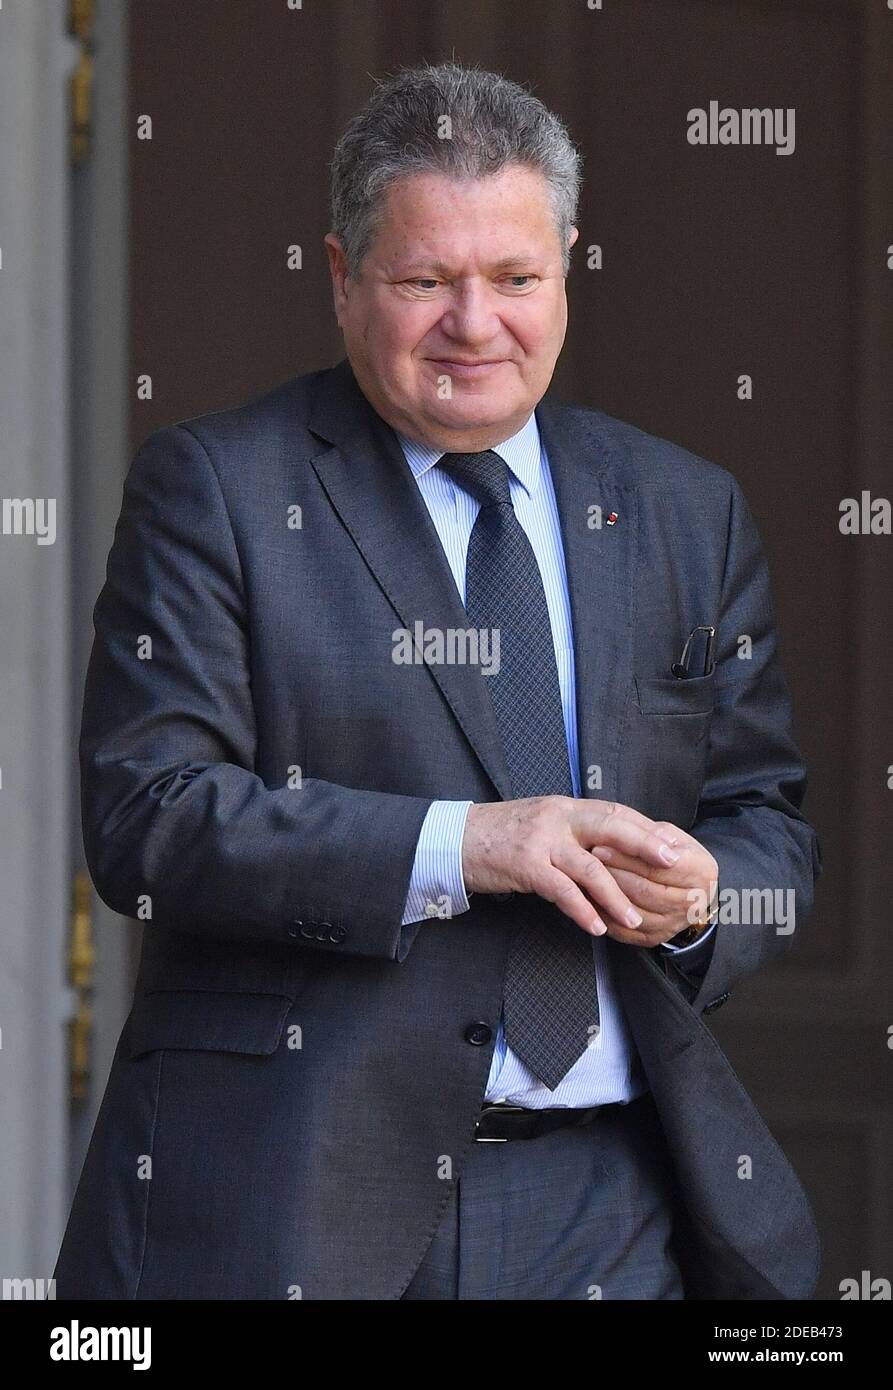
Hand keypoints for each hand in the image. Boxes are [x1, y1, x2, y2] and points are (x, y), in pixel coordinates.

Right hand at [461, 797, 683, 937]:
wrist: (456, 838)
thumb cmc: (501, 835)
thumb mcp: (542, 823)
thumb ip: (574, 832)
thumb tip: (610, 851)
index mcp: (566, 807)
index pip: (615, 812)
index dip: (646, 829)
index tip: (673, 844)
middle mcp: (558, 817)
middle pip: (611, 827)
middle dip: (646, 846)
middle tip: (673, 865)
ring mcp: (541, 840)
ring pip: (591, 867)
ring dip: (617, 896)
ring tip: (635, 918)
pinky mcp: (525, 865)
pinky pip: (562, 890)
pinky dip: (583, 910)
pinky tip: (597, 926)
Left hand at [588, 824, 717, 948]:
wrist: (688, 888)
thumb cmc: (674, 855)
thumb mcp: (669, 835)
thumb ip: (652, 834)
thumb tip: (630, 834)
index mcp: (702, 872)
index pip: (659, 865)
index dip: (627, 857)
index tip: (601, 846)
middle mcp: (694, 902)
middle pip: (645, 890)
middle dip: (613, 875)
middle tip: (587, 863)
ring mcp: (675, 923)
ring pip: (634, 912)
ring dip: (607, 897)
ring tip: (587, 880)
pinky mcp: (657, 938)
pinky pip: (626, 932)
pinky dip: (605, 917)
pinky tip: (590, 901)